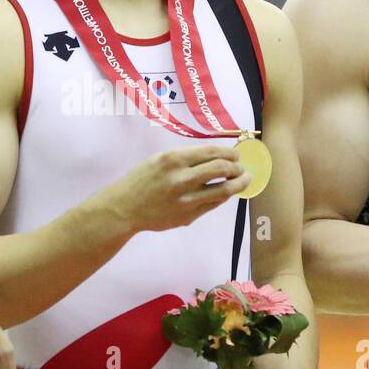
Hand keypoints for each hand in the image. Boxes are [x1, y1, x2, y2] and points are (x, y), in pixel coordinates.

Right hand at [100, 145, 250, 234]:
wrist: (125, 208)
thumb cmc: (141, 180)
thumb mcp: (160, 159)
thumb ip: (186, 158)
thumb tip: (217, 157)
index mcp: (174, 159)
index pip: (213, 152)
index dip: (230, 152)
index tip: (235, 154)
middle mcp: (182, 178)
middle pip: (223, 169)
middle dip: (237, 167)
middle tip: (240, 167)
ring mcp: (187, 199)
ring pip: (224, 190)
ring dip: (239, 183)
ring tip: (243, 180)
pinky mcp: (189, 216)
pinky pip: (214, 204)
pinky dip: (223, 197)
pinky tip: (225, 193)